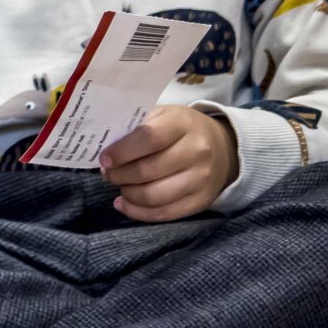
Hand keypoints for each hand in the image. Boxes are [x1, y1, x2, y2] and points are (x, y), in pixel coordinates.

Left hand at [101, 106, 236, 222]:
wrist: (223, 148)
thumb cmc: (180, 129)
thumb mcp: (162, 115)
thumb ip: (136, 125)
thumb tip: (105, 145)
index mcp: (183, 123)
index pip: (149, 138)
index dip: (122, 151)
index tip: (105, 159)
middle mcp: (197, 151)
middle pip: (147, 171)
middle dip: (119, 175)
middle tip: (107, 173)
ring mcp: (202, 179)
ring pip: (153, 196)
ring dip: (127, 193)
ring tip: (119, 185)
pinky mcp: (201, 201)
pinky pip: (164, 213)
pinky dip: (138, 212)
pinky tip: (124, 203)